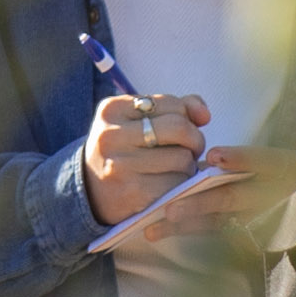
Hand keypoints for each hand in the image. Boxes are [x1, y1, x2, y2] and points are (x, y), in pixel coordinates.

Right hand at [85, 87, 217, 228]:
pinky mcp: (134, 192)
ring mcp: (121, 165)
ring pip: (183, 158)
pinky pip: (178, 184)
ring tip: (173, 169)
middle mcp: (112, 135)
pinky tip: (170, 185)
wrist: (91, 192)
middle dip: (195, 140)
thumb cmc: (125, 150)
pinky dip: (183, 185)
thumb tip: (204, 115)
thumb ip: (176, 108)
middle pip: (180, 128)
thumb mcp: (137, 121)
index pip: (172, 104)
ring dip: (189, 166)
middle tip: (189, 150)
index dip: (187, 118)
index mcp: (112, 109)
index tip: (180, 131)